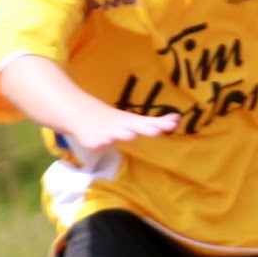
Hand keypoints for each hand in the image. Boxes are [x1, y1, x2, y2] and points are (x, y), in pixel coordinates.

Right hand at [64, 102, 179, 152]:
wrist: (79, 112)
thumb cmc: (112, 120)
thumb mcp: (133, 121)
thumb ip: (155, 123)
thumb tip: (178, 118)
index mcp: (132, 122)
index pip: (151, 123)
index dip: (162, 123)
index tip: (176, 121)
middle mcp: (122, 126)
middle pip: (137, 127)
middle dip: (147, 129)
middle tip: (157, 131)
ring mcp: (107, 132)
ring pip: (117, 134)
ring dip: (124, 134)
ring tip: (131, 135)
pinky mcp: (94, 140)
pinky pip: (98, 142)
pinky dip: (101, 142)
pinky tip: (101, 143)